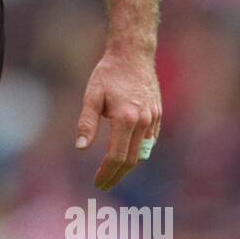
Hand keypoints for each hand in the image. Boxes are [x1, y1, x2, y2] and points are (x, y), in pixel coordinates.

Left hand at [75, 50, 161, 190]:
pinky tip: (127, 155)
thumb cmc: (109, 73)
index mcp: (126, 118)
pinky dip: (138, 152)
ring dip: (128, 166)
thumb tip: (81, 147)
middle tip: (103, 185)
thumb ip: (87, 123)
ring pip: (143, 152)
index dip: (106, 173)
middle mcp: (143, 121)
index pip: (117, 156)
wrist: (133, 54)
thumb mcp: (92, 95)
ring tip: (113, 173)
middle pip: (132, 160)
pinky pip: (149, 141)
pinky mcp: (158, 114)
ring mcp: (154, 118)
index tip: (98, 183)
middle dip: (117, 175)